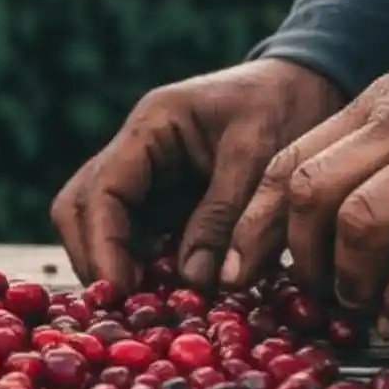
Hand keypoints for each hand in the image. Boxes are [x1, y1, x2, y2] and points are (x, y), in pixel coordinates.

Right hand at [50, 59, 344, 292]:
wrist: (309, 83)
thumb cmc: (286, 106)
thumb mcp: (262, 155)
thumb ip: (226, 215)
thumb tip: (195, 282)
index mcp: (151, 126)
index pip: (102, 189)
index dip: (103, 244)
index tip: (119, 290)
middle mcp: (135, 151)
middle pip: (79, 208)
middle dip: (93, 258)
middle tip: (122, 306)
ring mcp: (145, 177)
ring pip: (100, 226)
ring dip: (115, 266)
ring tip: (148, 304)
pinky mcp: (165, 201)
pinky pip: (139, 239)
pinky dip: (146, 268)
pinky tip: (170, 293)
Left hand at [224, 46, 388, 339]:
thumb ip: (374, 153)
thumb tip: (315, 228)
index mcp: (377, 104)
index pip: (287, 161)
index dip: (253, 223)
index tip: (235, 270)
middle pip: (309, 189)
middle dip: (295, 254)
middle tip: (309, 294)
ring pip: (360, 219)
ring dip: (348, 277)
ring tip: (357, 305)